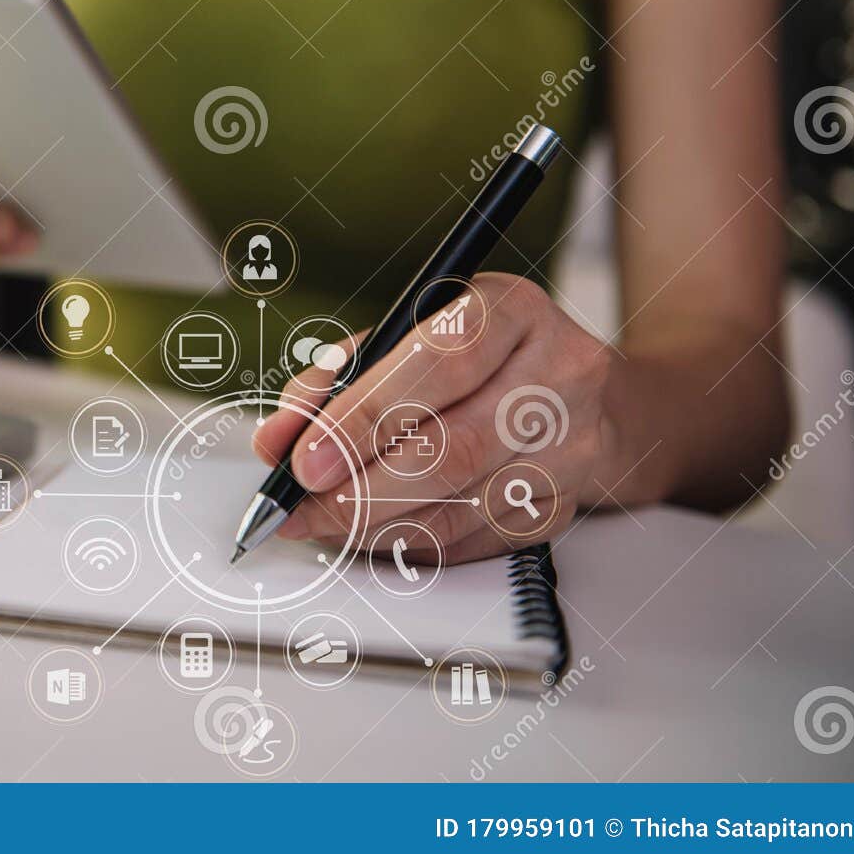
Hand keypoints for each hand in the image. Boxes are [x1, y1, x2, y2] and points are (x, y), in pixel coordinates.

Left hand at [251, 274, 617, 562]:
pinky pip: (477, 539)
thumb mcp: (406, 336)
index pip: (437, 365)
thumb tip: (274, 440)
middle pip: (452, 448)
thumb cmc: (474, 357)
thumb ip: (332, 380)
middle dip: (360, 488)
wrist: (578, 394)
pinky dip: (414, 543)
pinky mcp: (566, 504)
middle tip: (302, 507)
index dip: (364, 418)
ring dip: (378, 524)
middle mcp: (556, 373)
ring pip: (462, 505)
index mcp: (509, 310)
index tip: (304, 460)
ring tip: (324, 523)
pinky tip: (375, 533)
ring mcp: (571, 445)